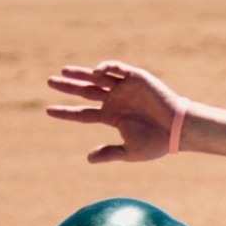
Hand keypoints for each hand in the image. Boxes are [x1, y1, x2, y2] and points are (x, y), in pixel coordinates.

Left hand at [46, 61, 186, 164]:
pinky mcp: (136, 78)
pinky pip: (116, 69)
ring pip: (97, 78)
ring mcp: (124, 88)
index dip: (66, 112)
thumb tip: (88, 158)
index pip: (83, 113)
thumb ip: (109, 153)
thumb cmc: (156, 143)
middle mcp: (115, 100)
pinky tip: (95, 73)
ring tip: (64, 71)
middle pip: (86, 91)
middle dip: (68, 86)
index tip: (48, 111)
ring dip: (81, 74)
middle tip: (49, 81)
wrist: (177, 129)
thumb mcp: (129, 151)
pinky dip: (105, 67)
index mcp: (112, 117)